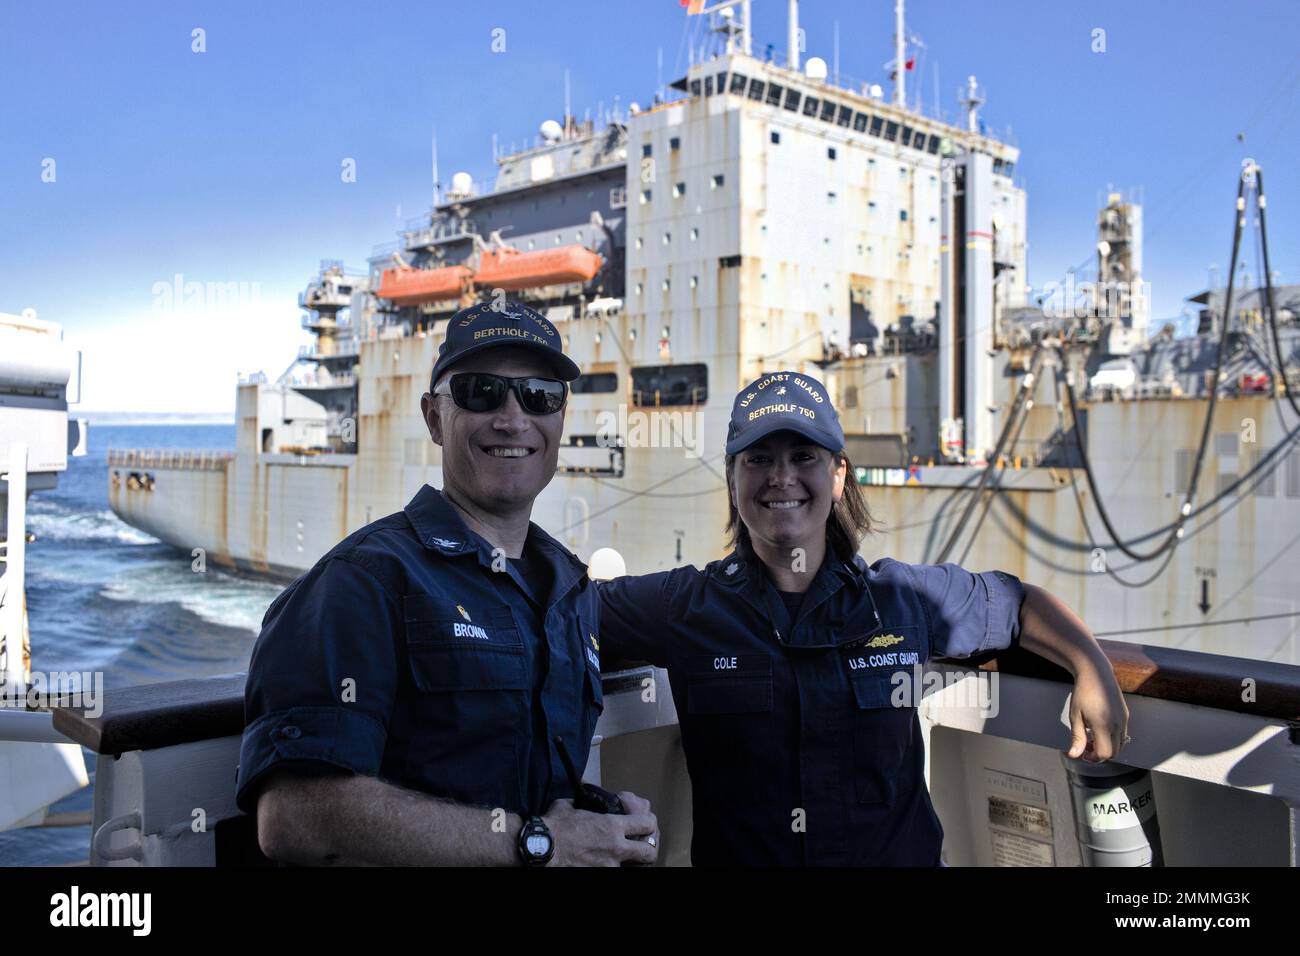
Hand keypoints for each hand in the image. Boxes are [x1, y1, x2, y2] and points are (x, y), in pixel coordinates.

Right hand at [542, 791, 658, 866]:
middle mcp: (616, 847)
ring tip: (625, 857)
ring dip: (631, 861)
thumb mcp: (572, 805)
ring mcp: (608, 865)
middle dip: (649, 847)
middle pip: (649, 851)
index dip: (648, 822)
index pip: (647, 823)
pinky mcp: (599, 875)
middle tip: (641, 845)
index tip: (641, 821)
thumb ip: (586, 804)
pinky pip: (614, 869)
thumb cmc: (554, 826)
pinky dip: (613, 865)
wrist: (541, 848)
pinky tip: (606, 861)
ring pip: (634, 867)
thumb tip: (586, 801)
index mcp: (612, 825)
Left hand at [1067, 664, 1129, 761]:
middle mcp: (1118, 724)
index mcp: (1104, 725)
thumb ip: (1077, 737)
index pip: (1104, 753)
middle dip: (1100, 754)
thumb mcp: (1075, 716)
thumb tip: (1073, 755)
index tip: (1082, 753)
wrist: (1096, 673)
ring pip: (1120, 745)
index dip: (1093, 758)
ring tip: (1091, 737)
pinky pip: (1123, 735)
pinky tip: (1099, 729)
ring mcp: (1124, 720)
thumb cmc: (1082, 693)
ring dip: (1107, 747)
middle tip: (1086, 746)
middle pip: (1114, 752)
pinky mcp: (1126, 716)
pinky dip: (1112, 739)